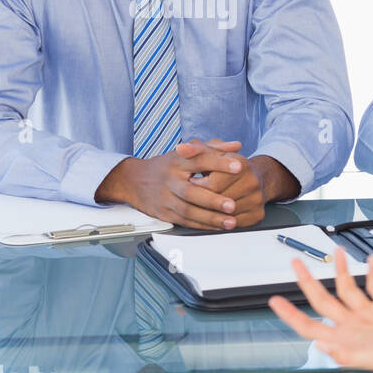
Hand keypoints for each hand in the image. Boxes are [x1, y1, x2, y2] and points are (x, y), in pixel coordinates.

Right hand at [96, 141, 250, 229]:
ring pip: (188, 210)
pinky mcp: (163, 213)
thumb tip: (236, 145)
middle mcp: (170, 179)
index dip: (219, 162)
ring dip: (210, 218)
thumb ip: (213, 148)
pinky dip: (202, 225)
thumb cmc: (167, 165)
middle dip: (213, 199)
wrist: (134, 180)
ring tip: (230, 221)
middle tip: (233, 204)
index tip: (239, 166)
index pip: (199, 159)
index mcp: (178, 160)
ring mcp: (165, 198)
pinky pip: (184, 221)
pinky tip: (217, 227)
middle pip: (190, 191)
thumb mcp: (187, 152)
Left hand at [184, 138, 266, 226]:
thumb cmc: (227, 168)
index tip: (190, 184)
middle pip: (219, 200)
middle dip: (202, 200)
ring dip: (211, 213)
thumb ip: (195, 150)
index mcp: (241, 164)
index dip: (198, 186)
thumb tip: (181, 148)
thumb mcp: (212, 154)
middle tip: (192, 196)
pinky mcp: (258, 214)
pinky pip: (235, 225)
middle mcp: (252, 182)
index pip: (213, 184)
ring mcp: (257, 199)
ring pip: (226, 215)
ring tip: (202, 205)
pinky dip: (223, 223)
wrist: (252, 178)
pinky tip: (215, 215)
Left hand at [268, 250, 372, 372]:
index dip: (290, 314)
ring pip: (348, 289)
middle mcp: (353, 326)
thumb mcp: (372, 359)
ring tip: (337, 252)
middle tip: (296, 263)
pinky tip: (372, 261)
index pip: (309, 326)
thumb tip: (321, 345)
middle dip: (308, 282)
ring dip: (342, 270)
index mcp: (345, 339)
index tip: (274, 300)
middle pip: (323, 301)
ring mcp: (369, 316)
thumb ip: (345, 353)